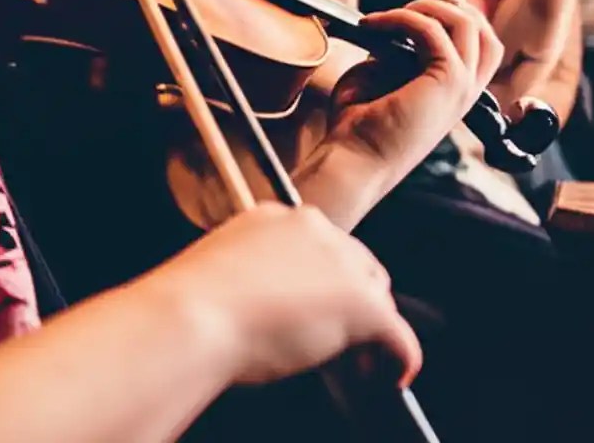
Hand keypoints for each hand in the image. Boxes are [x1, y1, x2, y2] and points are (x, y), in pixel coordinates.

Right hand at [156, 204, 420, 386]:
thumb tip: (267, 303)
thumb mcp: (221, 272)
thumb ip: (253, 276)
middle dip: (351, 300)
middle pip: (356, 266)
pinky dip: (402, 356)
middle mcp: (317, 231)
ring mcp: (344, 267)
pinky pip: (397, 334)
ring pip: (377, 296)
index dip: (323, 281)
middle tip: (336, 336)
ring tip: (358, 360)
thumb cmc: (191, 304)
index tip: (314, 305)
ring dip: (371, 327)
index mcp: (279, 220)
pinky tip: (396, 374)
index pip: (320, 247)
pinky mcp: (363, 305)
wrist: (192, 318)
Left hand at [326, 0, 502, 171]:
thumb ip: (396, 51)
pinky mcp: (448, 83)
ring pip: (467, 23)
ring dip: (425, 8)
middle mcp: (466, 92)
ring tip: (386, 17)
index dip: (455, 19)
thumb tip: (396, 26)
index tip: (414, 8)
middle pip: (484, 31)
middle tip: (406, 9)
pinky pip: (433, 31)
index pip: (480, 46)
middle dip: (448, 7)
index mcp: (455, 94)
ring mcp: (462, 88)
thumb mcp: (380, 77)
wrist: (352, 159)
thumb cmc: (358, 125)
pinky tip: (372, 25)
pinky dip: (401, 18)